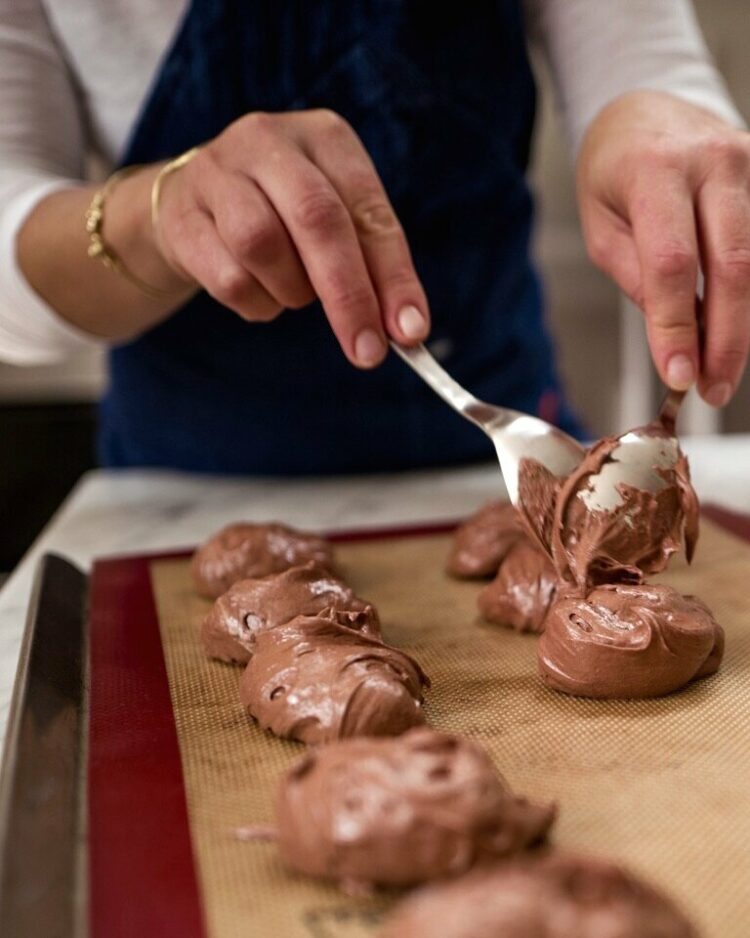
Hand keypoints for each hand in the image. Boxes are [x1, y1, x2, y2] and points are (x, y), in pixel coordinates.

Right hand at [153, 109, 429, 366]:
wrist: (191, 203)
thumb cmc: (283, 216)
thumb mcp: (336, 223)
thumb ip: (373, 268)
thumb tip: (406, 330)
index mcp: (325, 137)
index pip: (369, 211)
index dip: (394, 276)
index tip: (410, 332)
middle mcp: (269, 141)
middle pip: (318, 220)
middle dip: (349, 296)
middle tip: (368, 352)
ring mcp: (217, 172)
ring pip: (263, 245)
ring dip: (291, 291)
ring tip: (294, 294)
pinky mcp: (183, 215)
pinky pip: (228, 277)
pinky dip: (256, 303)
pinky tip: (260, 293)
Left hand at [577, 90, 749, 405]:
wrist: (645, 109)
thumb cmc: (614, 172)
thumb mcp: (601, 226)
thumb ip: (636, 277)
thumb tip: (674, 336)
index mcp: (656, 171)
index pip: (673, 262)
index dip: (678, 325)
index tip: (679, 374)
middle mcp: (714, 162)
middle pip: (734, 264)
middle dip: (727, 337)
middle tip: (714, 387)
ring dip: (743, 323)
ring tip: (723, 368)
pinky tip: (736, 324)